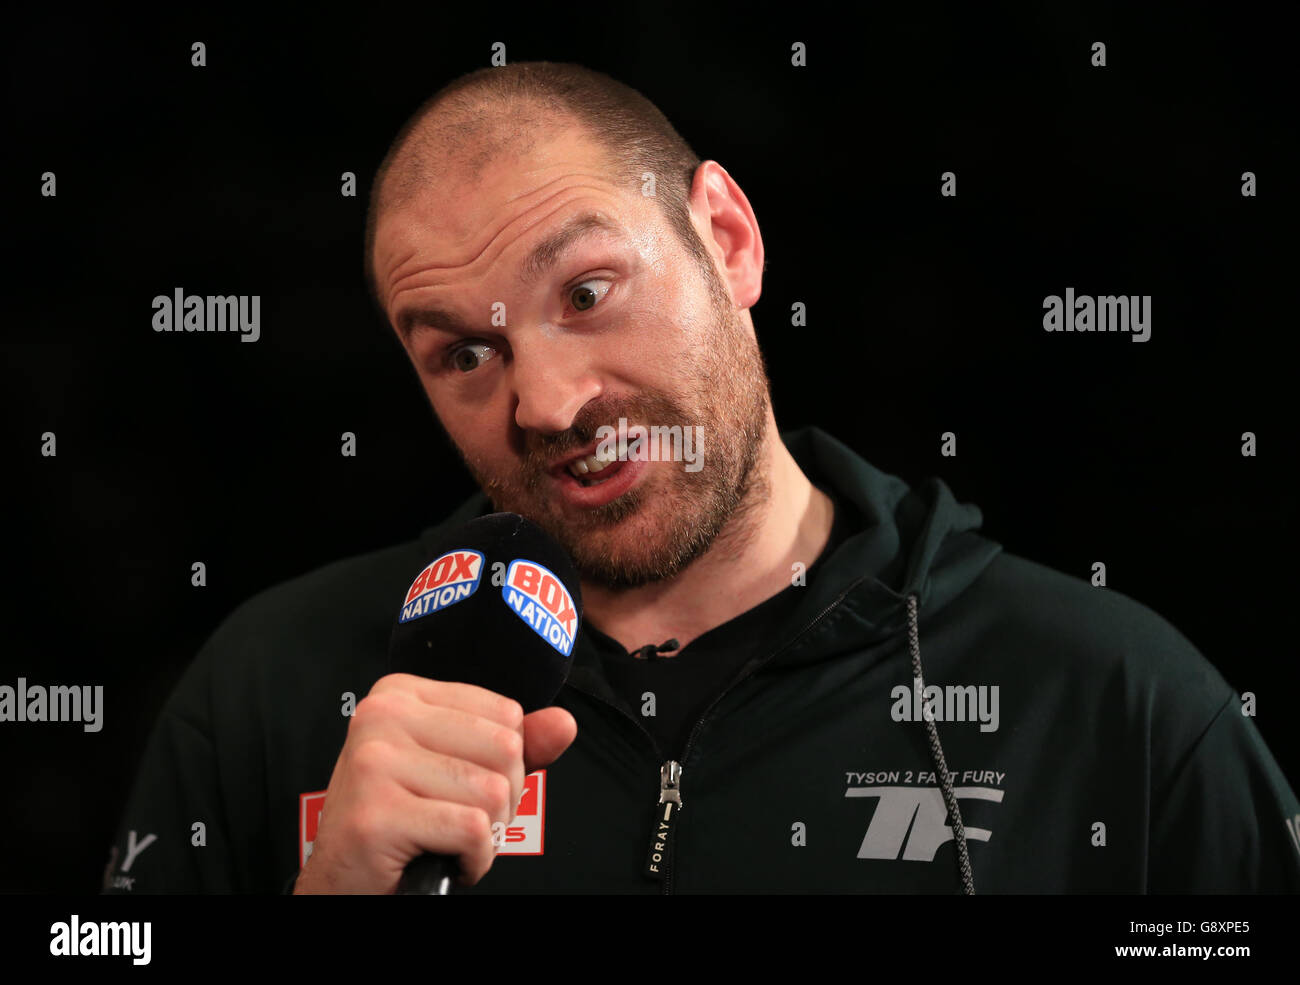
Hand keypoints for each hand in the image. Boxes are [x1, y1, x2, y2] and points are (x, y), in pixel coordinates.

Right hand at [293, 673, 575, 893]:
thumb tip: (563, 723)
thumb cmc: (400, 822)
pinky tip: (442, 859)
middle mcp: (382, 715)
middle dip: (501, 800)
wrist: (343, 881)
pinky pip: (471, 831)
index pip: (506, 714)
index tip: (463, 786)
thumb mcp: (457, 771)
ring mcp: (375, 762)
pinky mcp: (377, 814)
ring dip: (486, 835)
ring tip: (447, 840)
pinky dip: (472, 859)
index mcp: (401, 693)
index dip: (504, 764)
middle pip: (505, 749)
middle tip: (458, 820)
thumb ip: (513, 745)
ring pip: (492, 792)